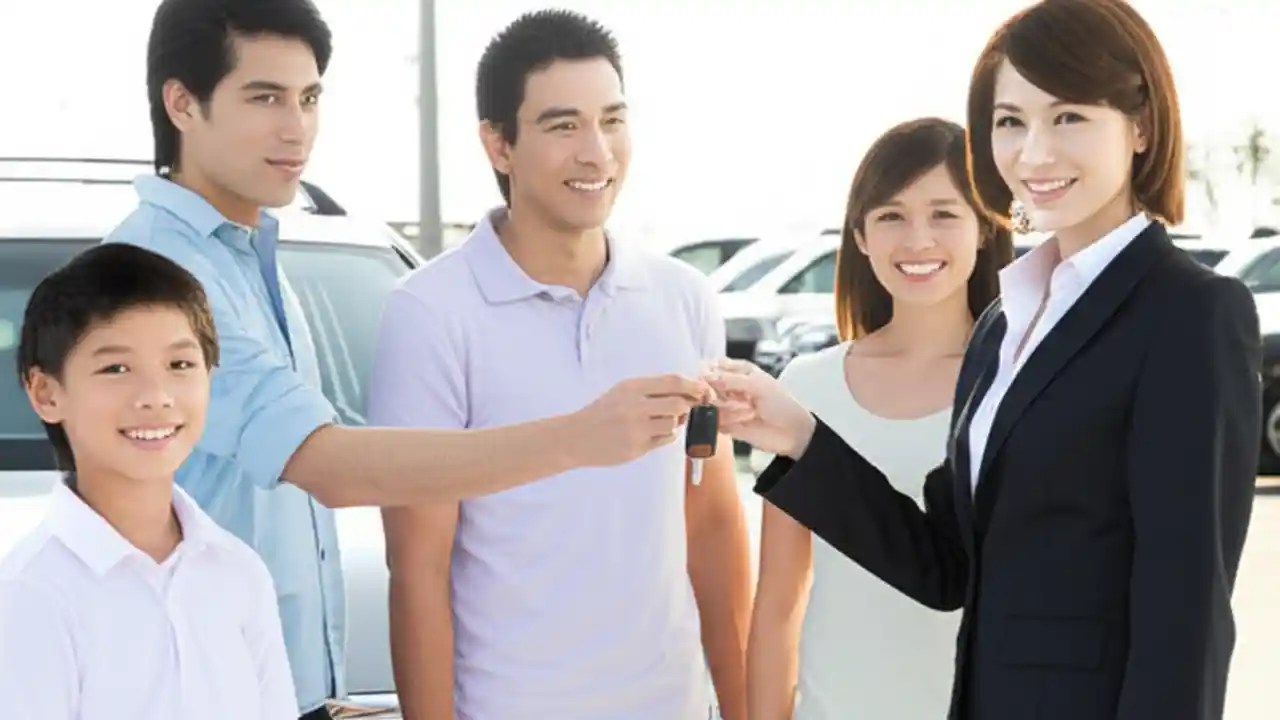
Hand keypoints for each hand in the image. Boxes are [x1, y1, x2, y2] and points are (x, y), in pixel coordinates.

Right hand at [570, 374, 711, 466]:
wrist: (577, 436)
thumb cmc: (604, 412)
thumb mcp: (623, 392)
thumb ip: (652, 390)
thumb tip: (688, 393)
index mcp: (633, 387)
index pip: (674, 382)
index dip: (694, 386)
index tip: (704, 391)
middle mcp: (635, 405)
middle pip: (679, 404)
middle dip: (687, 408)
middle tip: (685, 410)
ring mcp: (636, 428)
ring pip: (674, 424)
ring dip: (675, 423)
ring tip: (660, 422)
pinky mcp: (637, 447)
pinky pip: (665, 439)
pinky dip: (665, 436)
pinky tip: (650, 434)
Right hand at [703, 358, 815, 458]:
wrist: (792, 433)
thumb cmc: (780, 403)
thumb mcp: (758, 385)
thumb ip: (731, 379)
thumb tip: (705, 377)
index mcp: (737, 371)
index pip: (712, 366)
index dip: (707, 372)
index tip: (710, 380)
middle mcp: (728, 387)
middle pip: (706, 386)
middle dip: (716, 392)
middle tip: (733, 398)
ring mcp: (726, 406)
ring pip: (709, 404)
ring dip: (727, 408)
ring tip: (749, 411)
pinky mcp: (726, 425)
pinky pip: (714, 422)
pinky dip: (726, 421)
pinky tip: (743, 422)